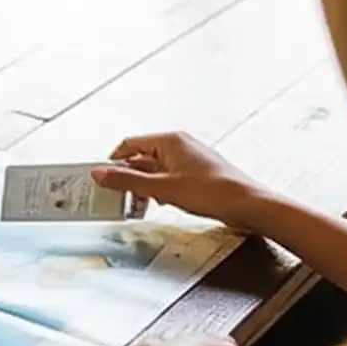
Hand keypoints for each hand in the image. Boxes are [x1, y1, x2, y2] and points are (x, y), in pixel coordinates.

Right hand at [91, 131, 273, 230]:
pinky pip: (169, 177)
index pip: (129, 145)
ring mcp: (189, 158)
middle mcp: (179, 144)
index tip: (104, 180)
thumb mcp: (161, 189)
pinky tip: (161, 203)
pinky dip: (160, 189)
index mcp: (169, 140)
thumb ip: (127, 181)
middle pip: (141, 158)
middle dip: (129, 178)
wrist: (247, 204)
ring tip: (141, 205)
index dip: (114, 162)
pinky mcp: (197, 172)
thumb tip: (99, 173)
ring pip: (155, 169)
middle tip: (119, 198)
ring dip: (144, 186)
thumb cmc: (211, 192)